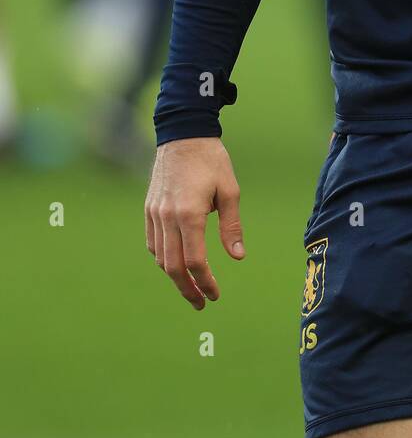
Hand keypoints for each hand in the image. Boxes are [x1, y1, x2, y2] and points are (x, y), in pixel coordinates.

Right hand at [145, 138, 244, 308]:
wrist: (183, 134)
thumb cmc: (211, 160)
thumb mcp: (230, 190)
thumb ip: (232, 225)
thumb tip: (238, 257)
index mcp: (189, 214)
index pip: (194, 261)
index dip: (205, 282)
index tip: (214, 295)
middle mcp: (167, 217)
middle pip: (172, 267)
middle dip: (187, 289)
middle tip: (202, 303)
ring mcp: (154, 214)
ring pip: (160, 257)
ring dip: (174, 277)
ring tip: (191, 287)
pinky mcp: (149, 209)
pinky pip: (153, 243)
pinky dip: (163, 258)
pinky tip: (175, 264)